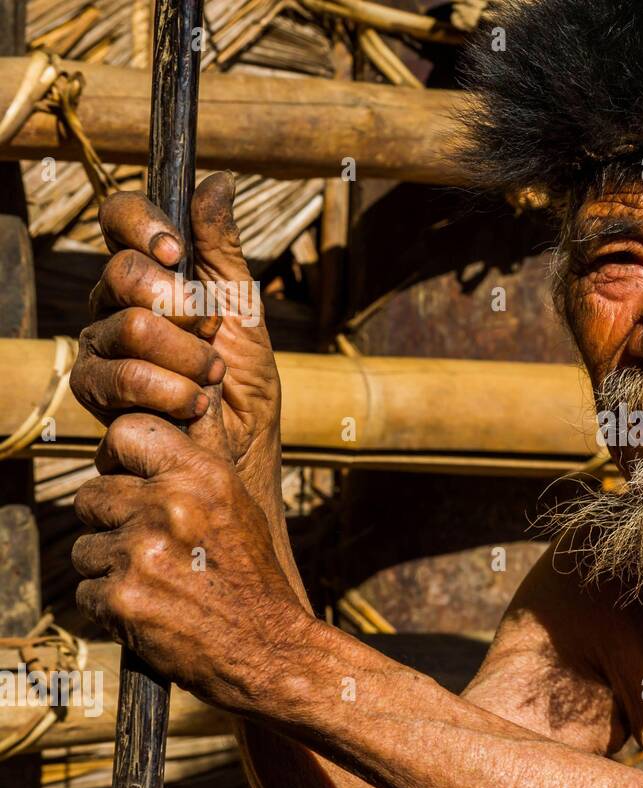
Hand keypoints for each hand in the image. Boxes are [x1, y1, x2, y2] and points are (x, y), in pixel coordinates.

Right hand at [71, 172, 282, 502]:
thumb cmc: (247, 382)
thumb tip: (217, 182)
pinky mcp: (95, 392)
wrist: (242, 451)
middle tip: (211, 331)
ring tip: (211, 376)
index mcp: (150, 274)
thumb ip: (222, 248)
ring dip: (184, 355)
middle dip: (180, 304)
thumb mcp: (246, 308)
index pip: (121, 220)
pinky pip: (120, 376)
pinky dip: (169, 390)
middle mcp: (116, 303)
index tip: (174, 251)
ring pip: (125, 326)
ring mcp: (101, 347)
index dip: (142, 225)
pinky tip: (194, 403)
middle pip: (120, 271)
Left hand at [72, 411, 305, 710]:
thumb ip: (193, 474)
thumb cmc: (253, 580)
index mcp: (203, 477)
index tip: (127, 479)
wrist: (268, 648)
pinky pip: (86, 591)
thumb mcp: (239, 508)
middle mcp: (169, 507)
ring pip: (85, 547)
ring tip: (155, 584)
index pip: (127, 434)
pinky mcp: (120, 598)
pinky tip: (150, 610)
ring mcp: (140, 553)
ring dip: (109, 567)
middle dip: (109, 521)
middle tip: (146, 546)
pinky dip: (110, 605)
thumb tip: (144, 441)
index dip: (118, 458)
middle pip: (92, 494)